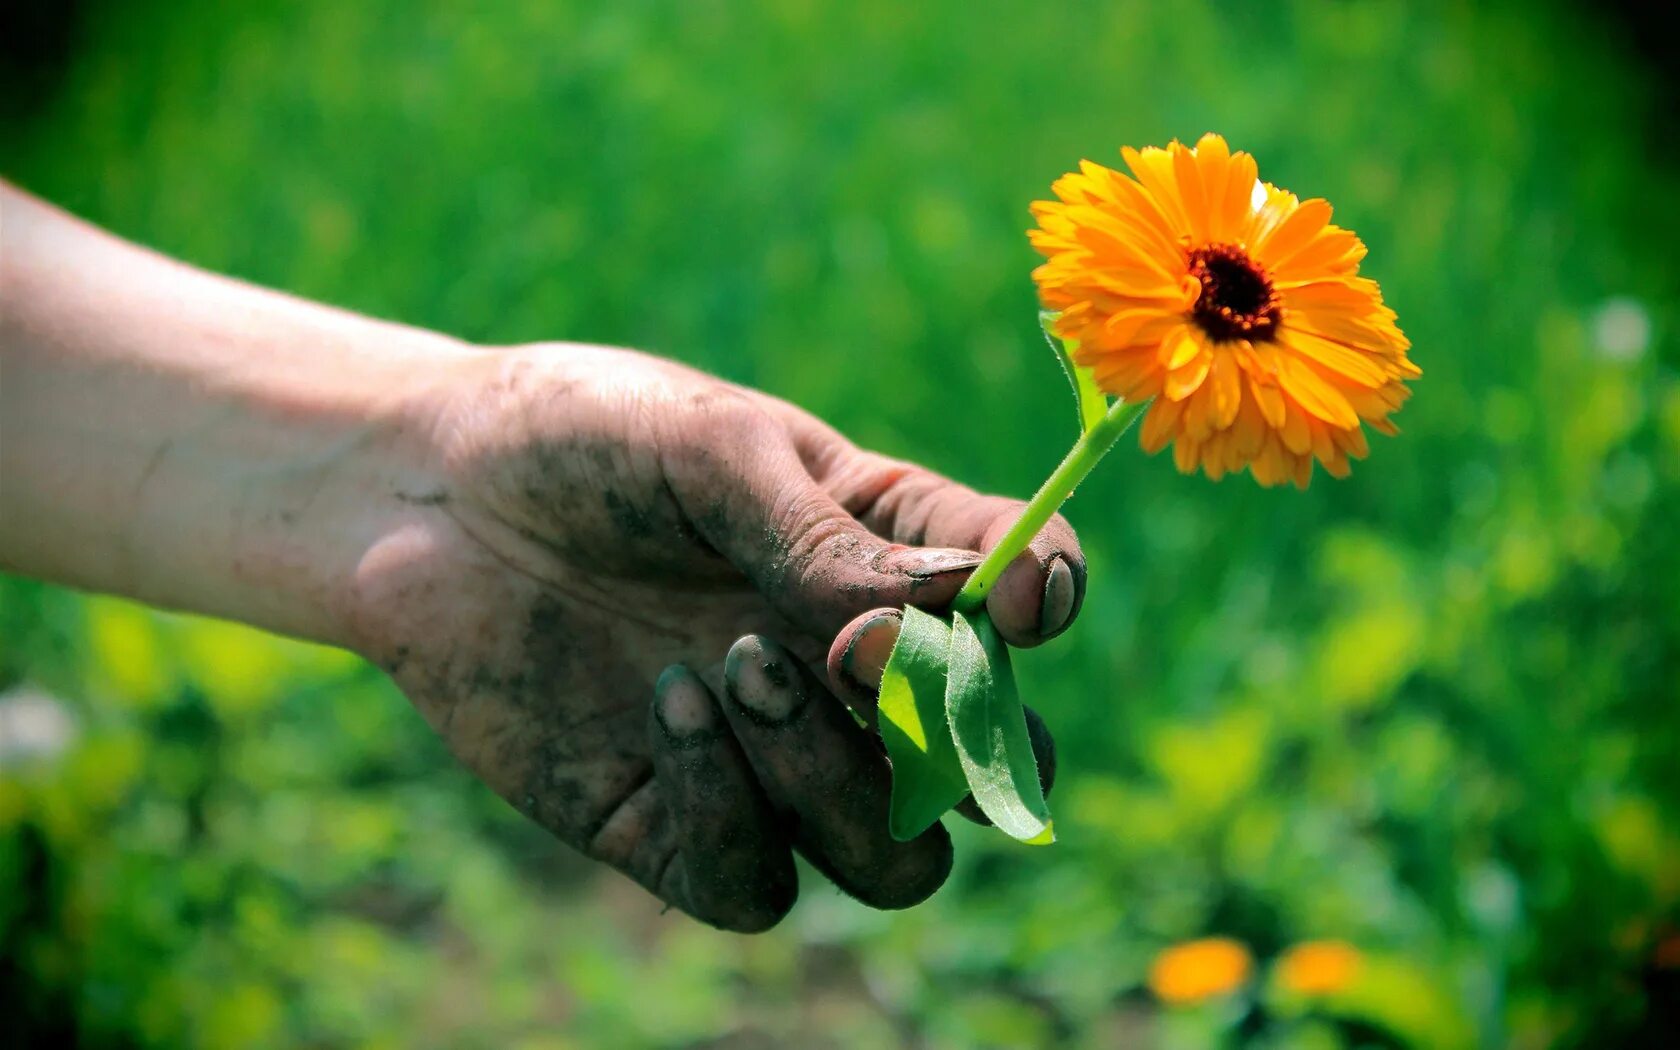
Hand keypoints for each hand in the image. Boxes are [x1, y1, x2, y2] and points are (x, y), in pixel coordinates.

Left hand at [350, 343, 1083, 930]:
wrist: (420, 493)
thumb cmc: (584, 438)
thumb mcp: (712, 449)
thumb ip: (823, 542)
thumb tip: (932, 629)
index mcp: (883, 554)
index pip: (1015, 591)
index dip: (1045, 603)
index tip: (1018, 601)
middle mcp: (845, 671)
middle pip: (986, 770)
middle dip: (966, 742)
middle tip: (868, 661)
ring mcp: (769, 760)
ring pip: (892, 858)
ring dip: (841, 780)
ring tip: (738, 665)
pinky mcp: (671, 825)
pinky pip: (755, 884)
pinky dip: (732, 810)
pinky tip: (668, 703)